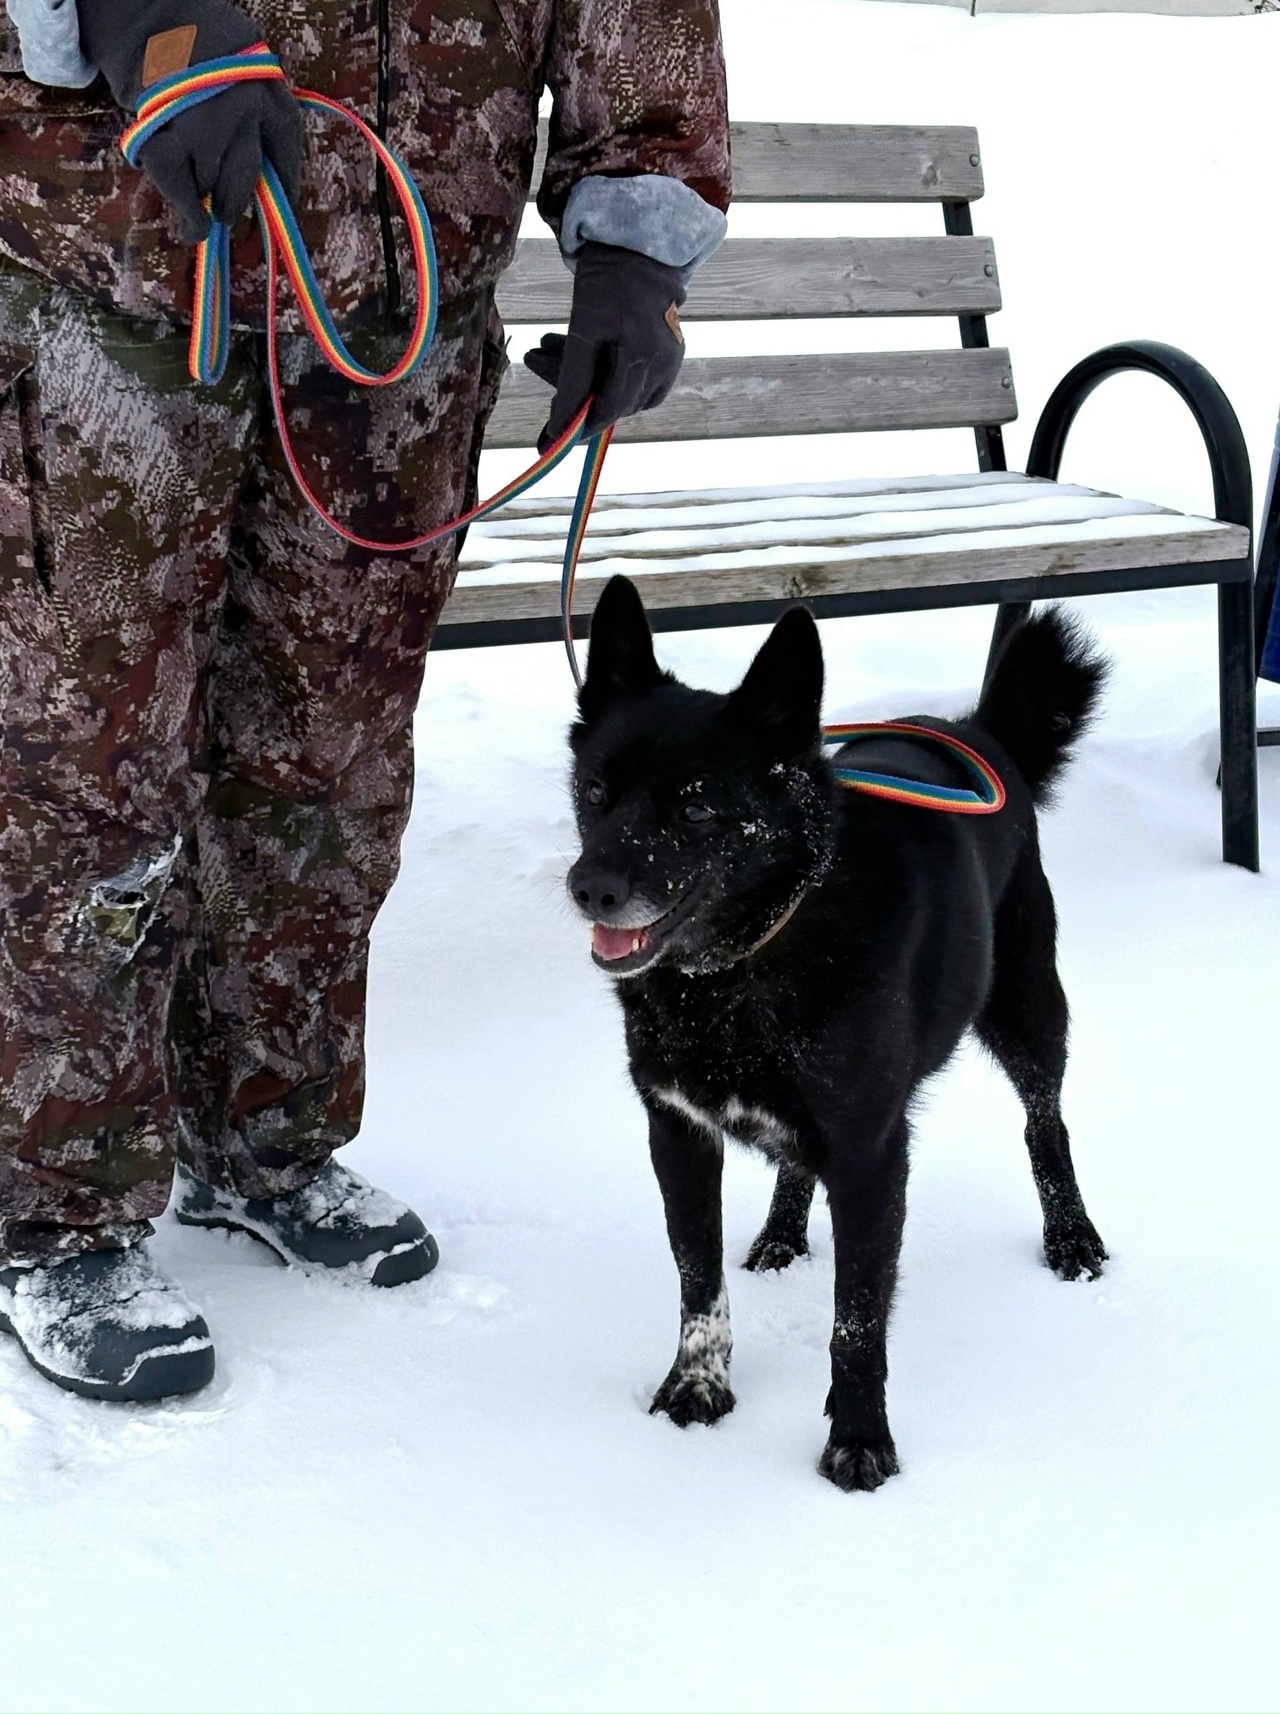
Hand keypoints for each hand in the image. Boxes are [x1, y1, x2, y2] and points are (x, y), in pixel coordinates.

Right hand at [79, 0, 303, 242]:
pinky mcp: (166, 138)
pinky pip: (180, 190)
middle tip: (226, 211)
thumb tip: (268, 177)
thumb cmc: (198, 45)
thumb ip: (259, 113)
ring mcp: (204, 127)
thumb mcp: (246, 68)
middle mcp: (243, 112)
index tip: (284, 206)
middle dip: (235, 201)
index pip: (286, 151)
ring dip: (204, 200)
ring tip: (200, 211)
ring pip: (212, 186)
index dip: (286, 183)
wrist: (147, 14)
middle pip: (247, 178)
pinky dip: (186, 213)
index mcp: (268, 93)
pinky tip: (190, 227)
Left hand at [524, 242, 685, 451]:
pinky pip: (636, 380)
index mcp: (644, 358)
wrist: (638, 245)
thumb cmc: (609, 280)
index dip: (577, 424)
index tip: (550, 436)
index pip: (607, 409)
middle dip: (573, 389)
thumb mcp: (584, 326)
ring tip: (547, 345)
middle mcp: (662, 365)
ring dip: (585, 377)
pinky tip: (582, 351)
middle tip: (535, 358)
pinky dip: (606, 373)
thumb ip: (573, 379)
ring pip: (622, 391)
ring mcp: (669, 360)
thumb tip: (558, 427)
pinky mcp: (669, 353)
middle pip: (613, 401)